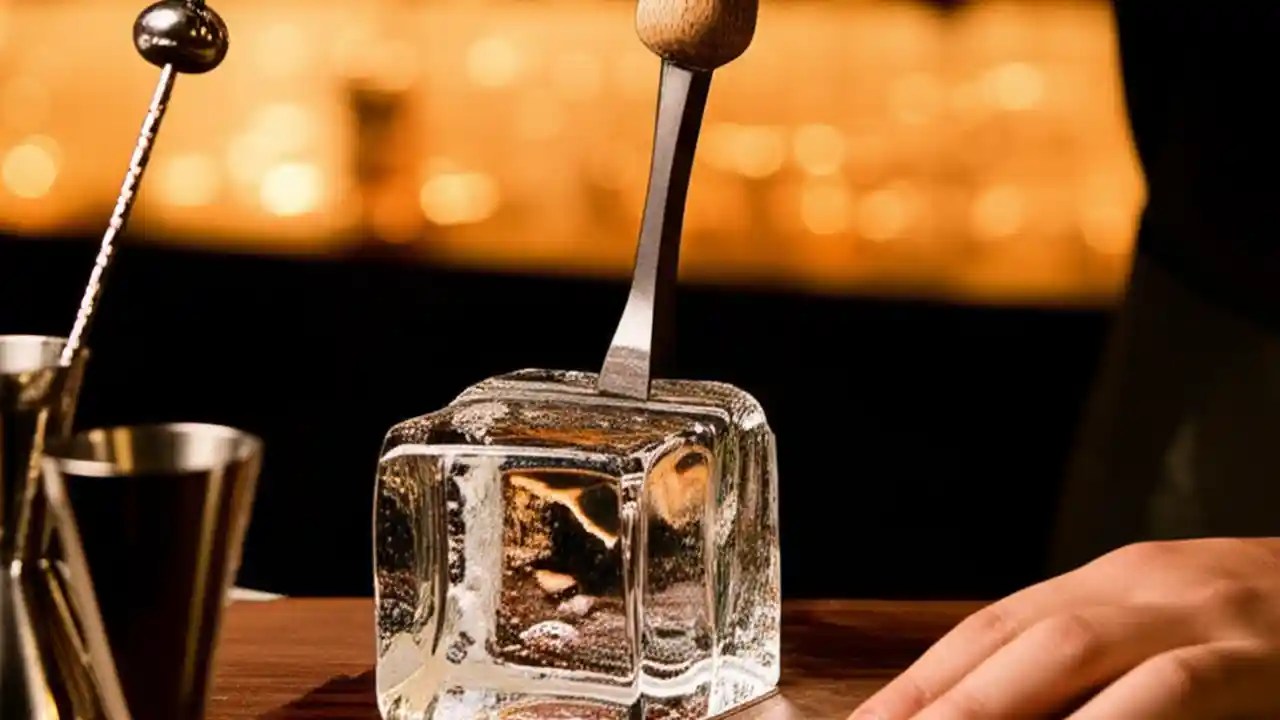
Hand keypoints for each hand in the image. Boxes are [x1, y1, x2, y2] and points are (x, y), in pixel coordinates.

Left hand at [849, 538, 1279, 718]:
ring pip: (1072, 651)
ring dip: (994, 705)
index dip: (921, 680)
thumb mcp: (1170, 629)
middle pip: (1014, 639)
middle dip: (939, 697)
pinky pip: (1175, 691)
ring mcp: (1202, 618)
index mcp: (1110, 583)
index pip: (990, 629)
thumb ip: (1094, 668)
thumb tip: (994, 708)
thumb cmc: (1266, 628)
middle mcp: (1143, 588)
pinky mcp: (1266, 662)